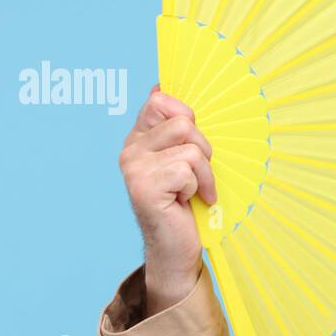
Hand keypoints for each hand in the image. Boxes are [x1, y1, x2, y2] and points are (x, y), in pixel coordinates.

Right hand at [118, 84, 216, 315]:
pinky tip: (191, 202)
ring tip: (194, 190)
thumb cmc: (186, 204)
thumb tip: (162, 85)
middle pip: (183, 122)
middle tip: (197, 175)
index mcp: (139, 139)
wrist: (177, 250)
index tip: (193, 144)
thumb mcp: (185, 161)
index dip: (187, 115)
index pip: (160, 100)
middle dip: (203, 149)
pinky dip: (200, 187)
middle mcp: (131, 150)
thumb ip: (178, 130)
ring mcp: (134, 168)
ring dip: (204, 172)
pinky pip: (189, 169)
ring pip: (191, 147)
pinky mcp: (145, 186)